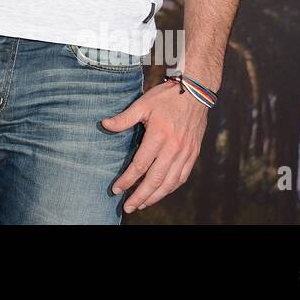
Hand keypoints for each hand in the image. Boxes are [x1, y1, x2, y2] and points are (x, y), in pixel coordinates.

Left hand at [102, 77, 207, 212]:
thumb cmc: (166, 97)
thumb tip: (104, 125)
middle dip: (140, 196)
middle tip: (127, 207)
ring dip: (155, 196)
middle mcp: (174, 147)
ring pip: (170, 182)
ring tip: (141, 204)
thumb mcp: (143, 103)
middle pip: (155, 179)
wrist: (195, 92)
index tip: (116, 189)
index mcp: (159, 135)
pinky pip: (182, 177)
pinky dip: (170, 188)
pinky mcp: (193, 154)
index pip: (140, 165)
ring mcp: (186, 153)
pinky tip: (160, 193)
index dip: (127, 180)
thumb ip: (124, 118)